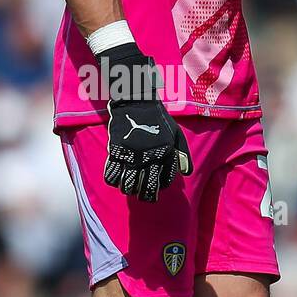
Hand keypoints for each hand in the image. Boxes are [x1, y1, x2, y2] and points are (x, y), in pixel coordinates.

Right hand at [101, 43, 192, 201]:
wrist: (136, 101)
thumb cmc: (157, 117)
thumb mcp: (175, 133)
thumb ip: (182, 154)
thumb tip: (185, 173)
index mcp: (166, 153)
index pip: (164, 181)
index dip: (160, 187)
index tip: (155, 185)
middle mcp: (149, 157)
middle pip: (146, 188)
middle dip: (145, 195)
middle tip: (141, 195)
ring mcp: (132, 154)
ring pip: (128, 185)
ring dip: (128, 188)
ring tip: (128, 185)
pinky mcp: (116, 150)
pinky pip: (111, 174)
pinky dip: (113, 180)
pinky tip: (115, 178)